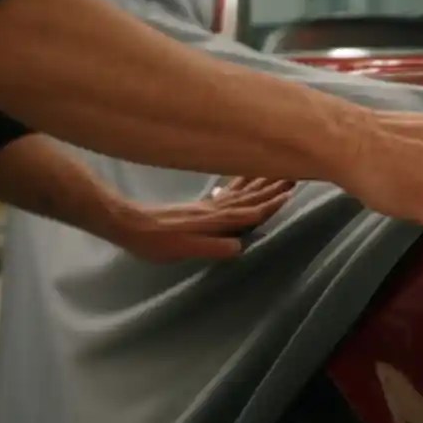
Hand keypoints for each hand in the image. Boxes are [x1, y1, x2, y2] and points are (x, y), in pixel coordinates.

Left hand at [105, 177, 292, 262]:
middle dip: (273, 186)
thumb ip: (210, 247)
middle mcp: (215, 210)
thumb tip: (240, 247)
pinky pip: (229, 192)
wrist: (127, 224)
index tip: (290, 193)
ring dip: (262, 183)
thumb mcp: (181, 250)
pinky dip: (242, 183)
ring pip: (242, 192)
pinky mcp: (200, 206)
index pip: (250, 212)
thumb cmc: (153, 242)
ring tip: (279, 172)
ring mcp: (208, 206)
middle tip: (295, 173)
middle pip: (251, 197)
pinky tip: (245, 178)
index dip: (270, 204)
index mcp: (214, 221)